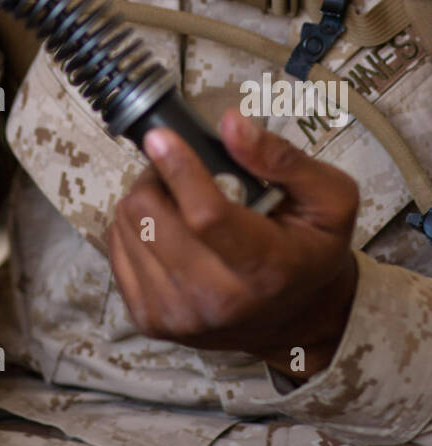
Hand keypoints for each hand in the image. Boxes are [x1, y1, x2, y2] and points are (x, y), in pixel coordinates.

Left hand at [107, 108, 359, 378]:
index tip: (160, 136)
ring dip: (148, 200)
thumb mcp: (328, 199)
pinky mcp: (149, 320)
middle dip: (160, 178)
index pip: (206, 217)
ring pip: (128, 225)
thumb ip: (283, 158)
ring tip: (179, 204)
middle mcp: (218, 300)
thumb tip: (231, 124)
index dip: (178, 170)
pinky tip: (167, 231)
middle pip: (152, 216)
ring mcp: (178, 315)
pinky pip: (115, 246)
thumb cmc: (310, 251)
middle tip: (184, 174)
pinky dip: (136, 227)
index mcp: (266, 268)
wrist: (294, 321)